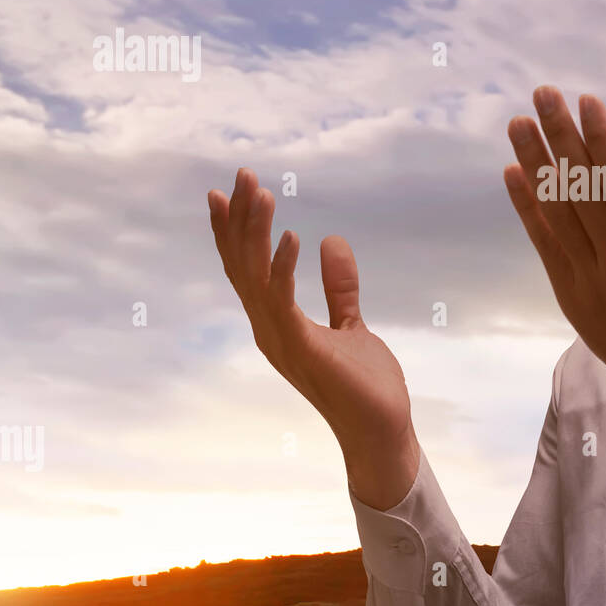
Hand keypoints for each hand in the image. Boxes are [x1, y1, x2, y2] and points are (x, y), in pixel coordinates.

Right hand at [207, 168, 418, 508]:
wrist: (382, 432)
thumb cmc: (365, 385)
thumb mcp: (353, 323)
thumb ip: (339, 287)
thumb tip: (330, 240)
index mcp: (277, 323)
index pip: (246, 268)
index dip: (233, 231)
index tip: (223, 191)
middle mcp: (269, 330)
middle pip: (243, 265)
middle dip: (239, 218)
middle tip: (241, 173)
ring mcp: (281, 341)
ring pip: (255, 276)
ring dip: (254, 232)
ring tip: (258, 191)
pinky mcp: (303, 349)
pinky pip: (284, 302)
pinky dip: (284, 267)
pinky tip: (292, 236)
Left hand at [502, 86, 605, 436]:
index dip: (600, 140)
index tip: (586, 102)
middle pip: (583, 189)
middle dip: (560, 136)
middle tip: (542, 93)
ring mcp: (593, 283)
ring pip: (557, 213)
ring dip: (535, 164)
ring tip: (518, 123)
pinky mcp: (574, 299)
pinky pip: (546, 245)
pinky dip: (529, 208)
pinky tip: (514, 174)